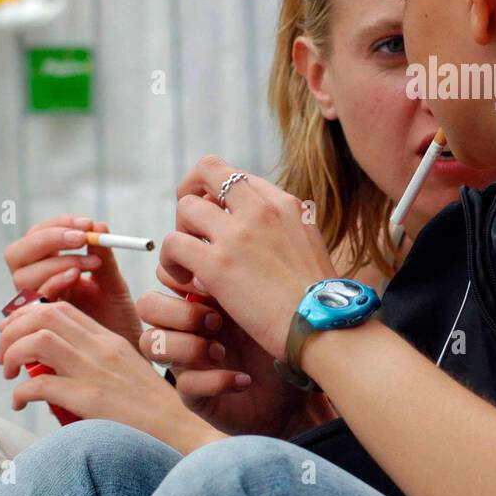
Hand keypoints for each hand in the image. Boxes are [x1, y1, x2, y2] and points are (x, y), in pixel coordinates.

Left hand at [0, 299, 220, 453]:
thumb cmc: (151, 407)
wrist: (180, 426)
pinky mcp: (91, 398)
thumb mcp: (126, 370)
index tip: (14, 333)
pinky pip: (41, 383)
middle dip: (12, 330)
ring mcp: (96, 371)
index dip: (27, 315)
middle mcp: (102, 348)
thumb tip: (56, 364)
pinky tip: (20, 402)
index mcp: (110, 339)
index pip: (61, 308)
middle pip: (45, 315)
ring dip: (12, 353)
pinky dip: (21, 392)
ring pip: (38, 340)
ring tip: (8, 372)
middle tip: (3, 354)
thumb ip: (96, 360)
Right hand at [4, 216, 141, 350]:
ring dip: (55, 261)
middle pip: (17, 255)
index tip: (87, 224)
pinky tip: (76, 278)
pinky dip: (53, 282)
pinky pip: (33, 301)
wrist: (124, 354)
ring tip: (86, 263)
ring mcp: (35, 307)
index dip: (56, 226)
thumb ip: (103, 256)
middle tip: (80, 237)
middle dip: (47, 240)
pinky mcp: (38, 327)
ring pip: (22, 277)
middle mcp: (36, 288)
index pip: (36, 239)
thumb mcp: (112, 284)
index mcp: (51, 271)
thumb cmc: (117, 319)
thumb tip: (98, 224)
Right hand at [136, 285, 319, 437]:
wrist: (303, 377)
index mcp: (203, 294)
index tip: (213, 281)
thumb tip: (218, 250)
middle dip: (179, 311)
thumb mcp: (264, 296)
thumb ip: (239, 272)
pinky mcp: (195, 392)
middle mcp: (189, 324)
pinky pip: (185, 384)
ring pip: (151, 343)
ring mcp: (187, 357)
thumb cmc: (285, 332)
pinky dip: (215, 380)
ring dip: (188, 346)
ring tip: (222, 351)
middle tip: (217, 320)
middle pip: (147, 305)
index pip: (165, 272)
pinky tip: (243, 379)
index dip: (179, 274)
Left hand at [160, 156, 337, 360]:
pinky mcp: (216, 264)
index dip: (219, 195)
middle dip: (191, 193)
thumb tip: (261, 230)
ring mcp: (237, 234)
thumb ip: (282, 228)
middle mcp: (261, 209)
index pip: (238, 177)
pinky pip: (173, 243)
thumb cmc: (317, 299)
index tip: (218, 221)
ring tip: (189, 260)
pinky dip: (171, 261)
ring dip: (181, 232)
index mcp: (285, 203)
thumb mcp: (308, 245)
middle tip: (192, 227)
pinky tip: (186, 280)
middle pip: (207, 170)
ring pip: (185, 207)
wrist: (324, 326)